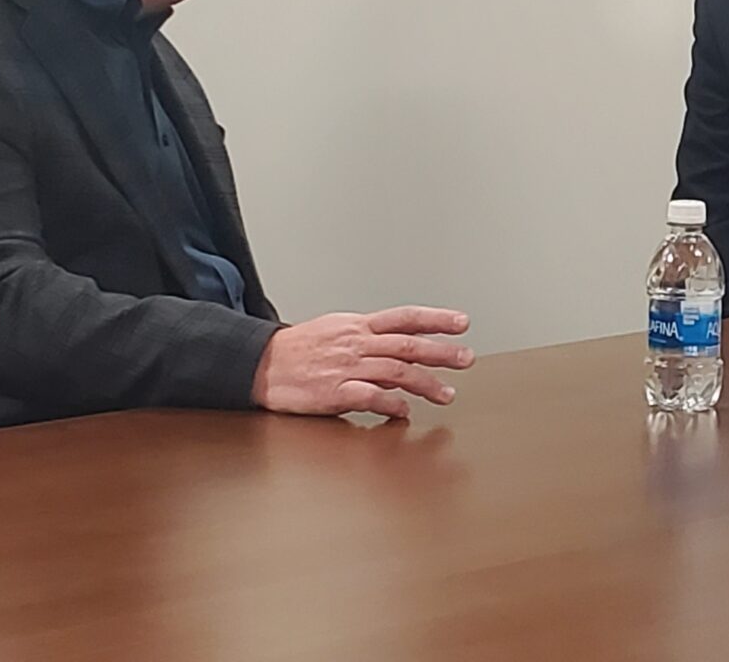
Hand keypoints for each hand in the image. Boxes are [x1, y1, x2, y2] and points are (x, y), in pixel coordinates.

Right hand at [251, 306, 473, 418]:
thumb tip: (400, 343)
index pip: (406, 317)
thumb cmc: (299, 349)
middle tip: (466, 358)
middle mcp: (357, 344)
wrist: (261, 364)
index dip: (436, 319)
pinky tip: (405, 411)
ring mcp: (347, 368)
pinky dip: (391, 404)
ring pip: (395, 371)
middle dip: (441, 352)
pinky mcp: (335, 393)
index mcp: (359, 326)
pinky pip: (369, 397)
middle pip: (407, 345)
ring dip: (425, 383)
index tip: (462, 322)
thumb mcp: (337, 329)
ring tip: (446, 393)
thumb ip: (370, 336)